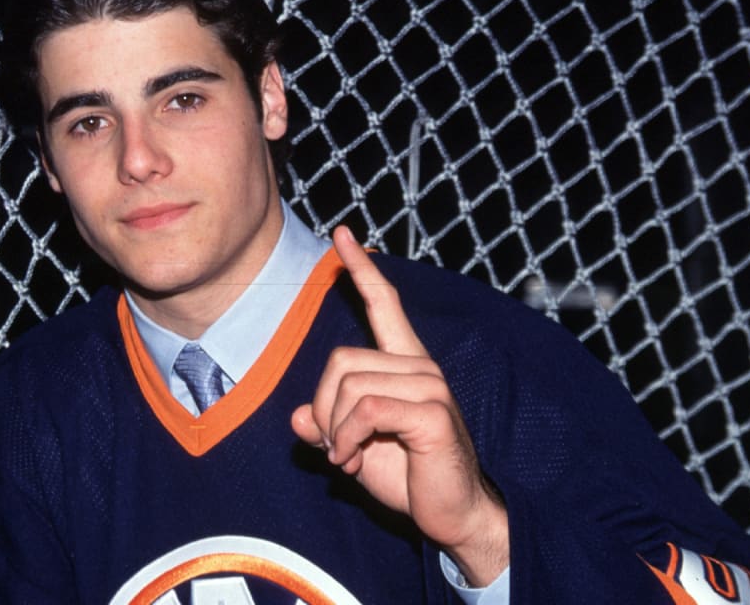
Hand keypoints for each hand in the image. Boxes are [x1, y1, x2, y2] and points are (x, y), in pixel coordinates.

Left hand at [290, 226, 508, 585]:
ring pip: (349, 385)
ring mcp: (429, 387)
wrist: (453, 516)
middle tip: (333, 444)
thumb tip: (296, 416)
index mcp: (404, 364)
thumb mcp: (354, 448)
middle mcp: (420, 366)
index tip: (342, 234)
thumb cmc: (408, 477)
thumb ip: (327, 426)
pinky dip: (346, 438)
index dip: (362, 270)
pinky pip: (366, 408)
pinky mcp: (432, 414)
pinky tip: (353, 461)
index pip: (384, 304)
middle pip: (339, 360)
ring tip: (348, 456)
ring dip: (334, 429)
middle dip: (322, 407)